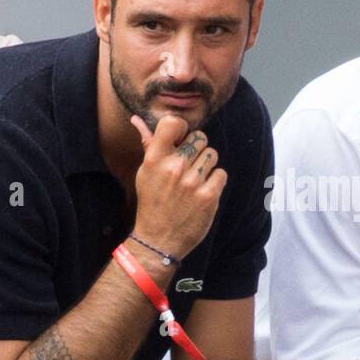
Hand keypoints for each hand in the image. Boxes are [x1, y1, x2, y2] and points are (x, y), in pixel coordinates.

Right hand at [129, 114, 225, 259]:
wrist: (159, 239)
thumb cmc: (152, 203)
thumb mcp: (145, 172)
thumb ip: (148, 144)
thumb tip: (137, 119)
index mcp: (155, 159)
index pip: (173, 122)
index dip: (182, 127)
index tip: (181, 138)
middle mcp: (174, 167)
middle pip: (200, 137)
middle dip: (197, 149)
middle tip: (188, 165)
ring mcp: (192, 182)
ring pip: (212, 154)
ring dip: (206, 165)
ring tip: (195, 179)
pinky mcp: (208, 196)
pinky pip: (221, 173)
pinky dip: (215, 181)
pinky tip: (203, 191)